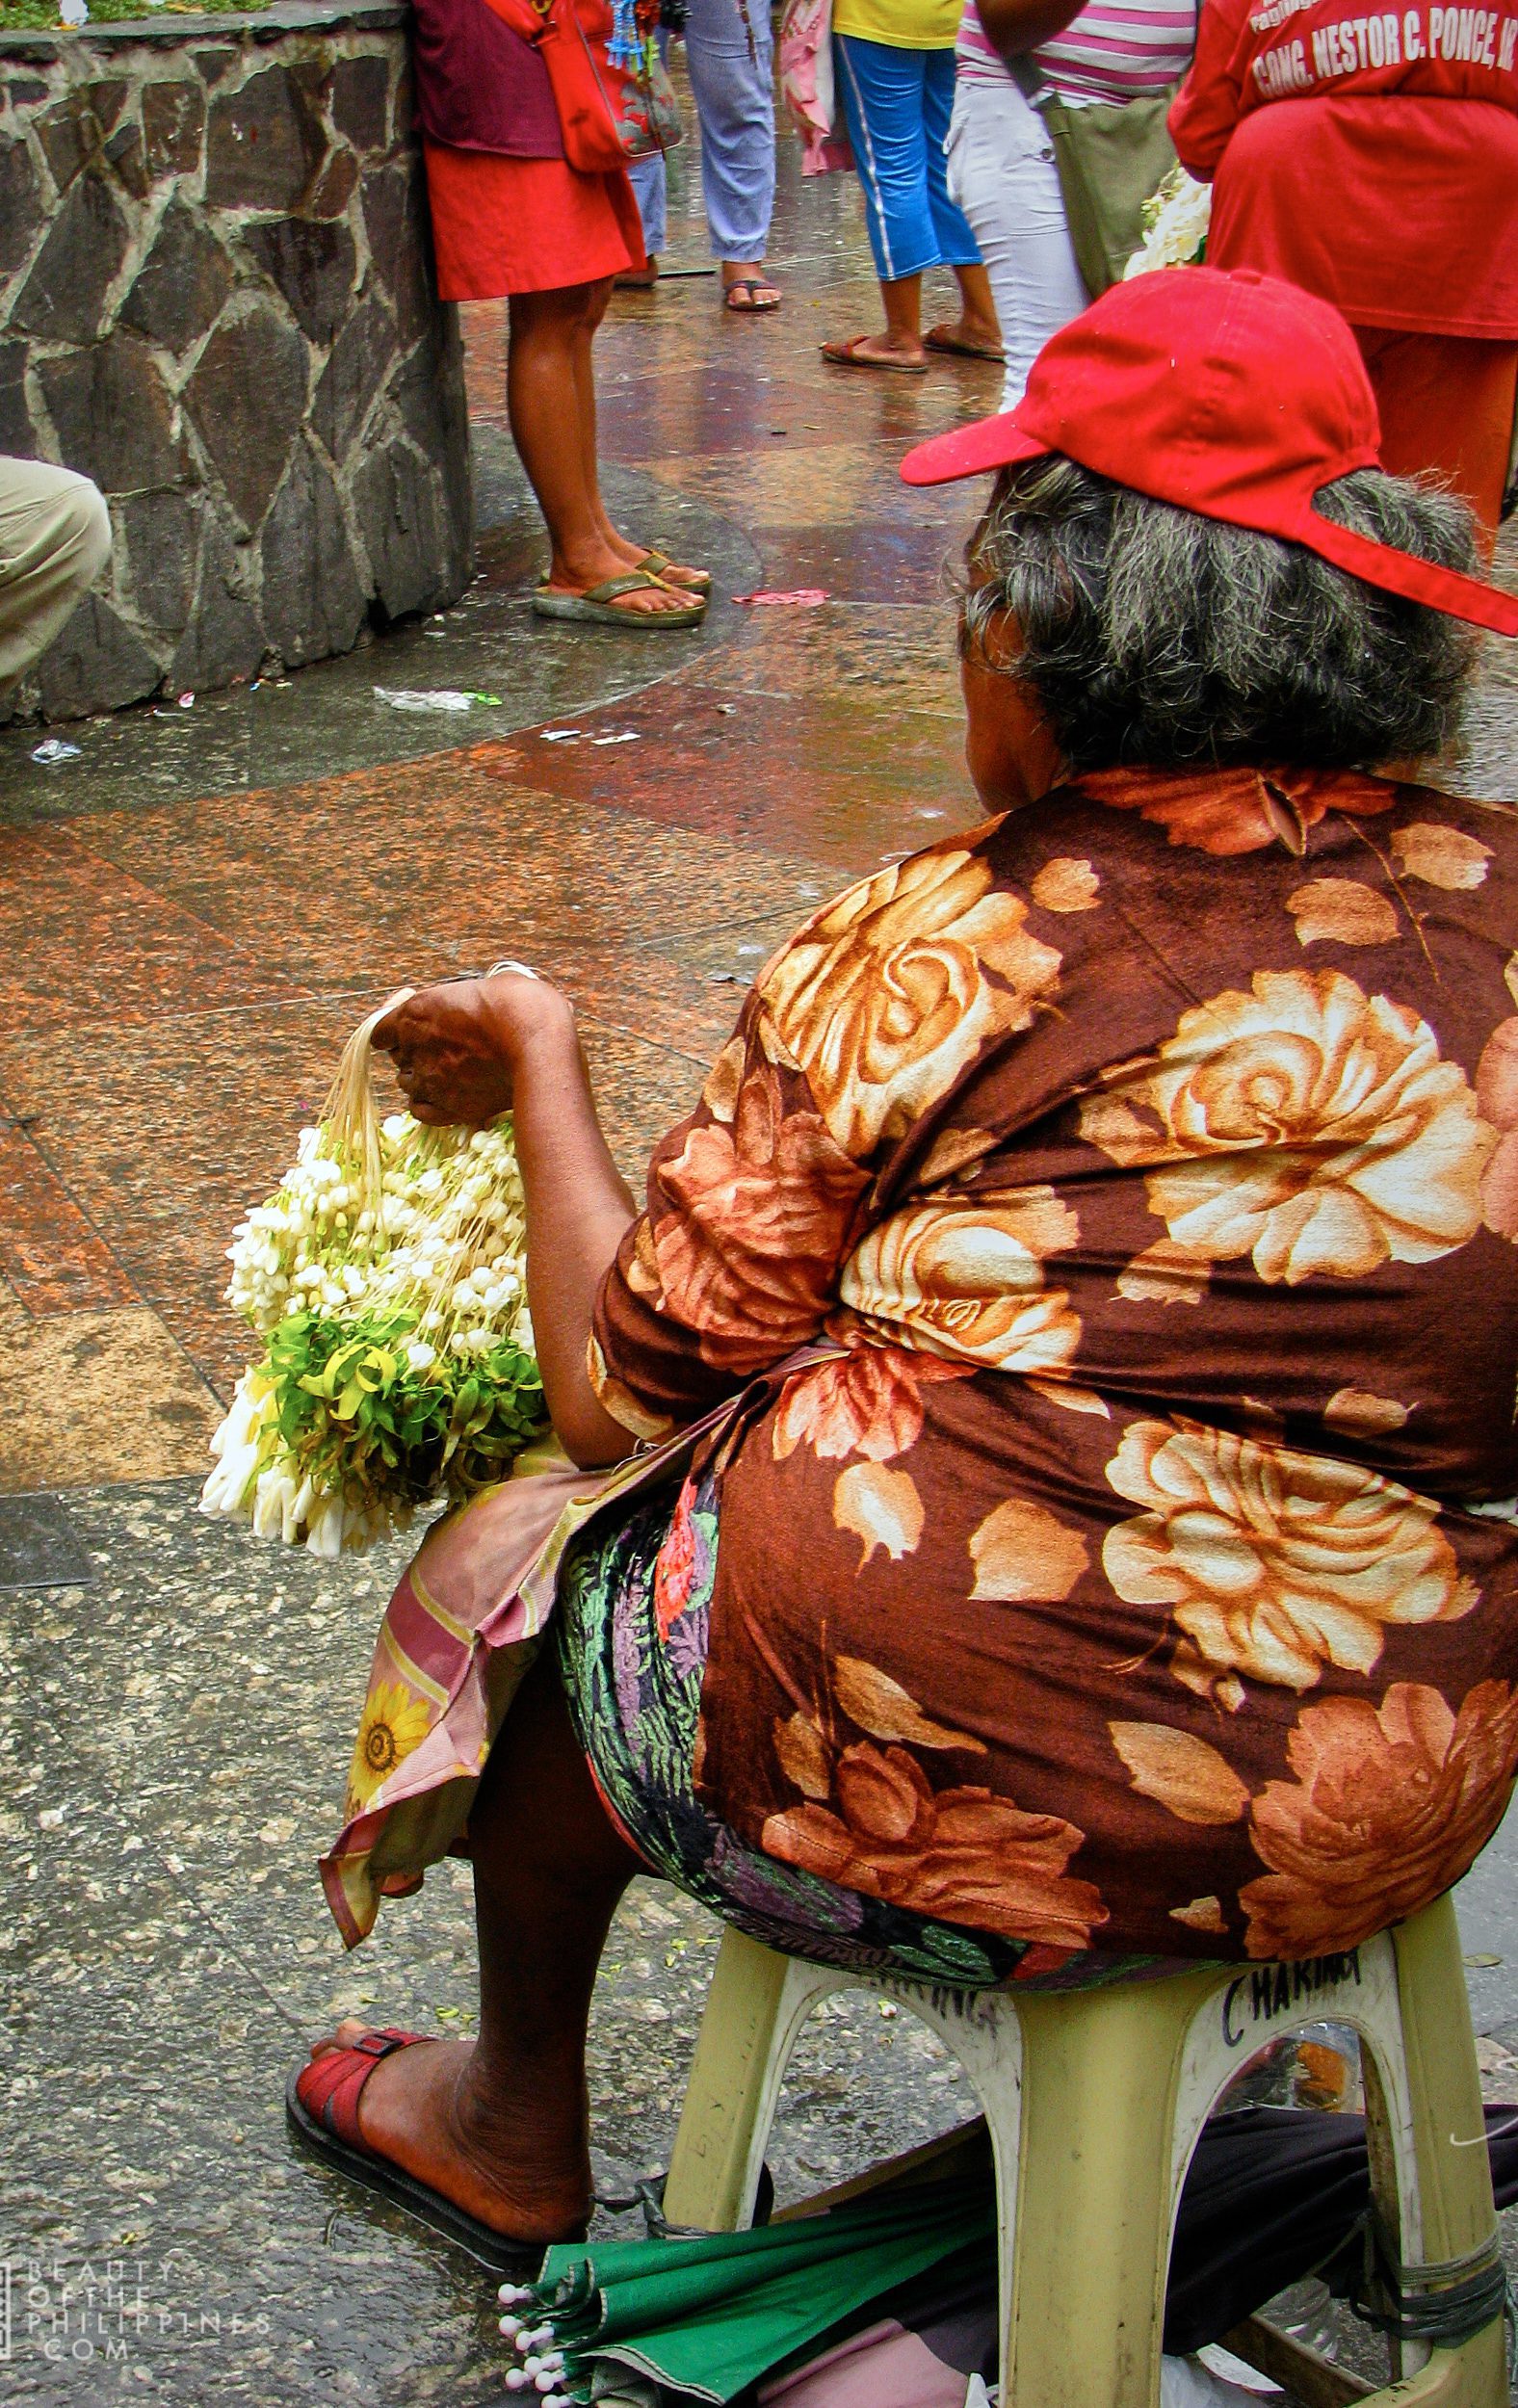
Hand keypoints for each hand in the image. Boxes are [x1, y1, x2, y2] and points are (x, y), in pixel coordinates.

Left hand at [373, 970, 571, 1125]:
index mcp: (417, 1013)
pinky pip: (421, 1112)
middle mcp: (415, 1049)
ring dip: (422, 1079)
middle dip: (414, 1053)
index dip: (395, 1030)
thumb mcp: (487, 984)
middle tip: (442, 1048)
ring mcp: (430, 1082)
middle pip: (397, 1057)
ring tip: (447, 1073)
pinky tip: (443, 1097)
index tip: (412, 1029)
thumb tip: (471, 1004)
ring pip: (407, 1085)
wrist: (539, 1048)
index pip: (379, 1029)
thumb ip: (464, 999)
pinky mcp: (449, 1109)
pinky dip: (427, 1105)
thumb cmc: (519, 1008)